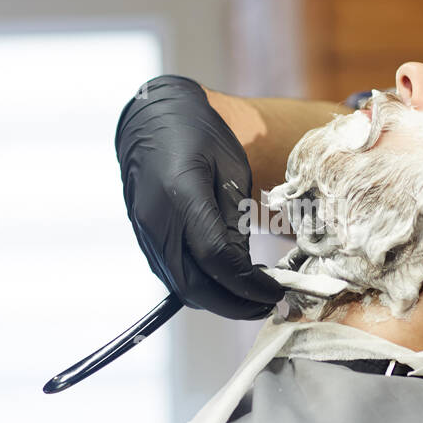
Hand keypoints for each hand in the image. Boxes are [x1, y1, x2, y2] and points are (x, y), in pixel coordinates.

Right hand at [115, 75, 285, 317]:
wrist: (151, 118)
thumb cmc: (198, 134)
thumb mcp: (231, 168)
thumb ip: (235, 219)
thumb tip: (244, 268)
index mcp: (182, 196)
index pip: (217, 260)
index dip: (250, 284)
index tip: (277, 291)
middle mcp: (157, 222)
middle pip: (194, 287)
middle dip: (234, 304)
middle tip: (267, 304)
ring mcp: (145, 234)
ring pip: (181, 288)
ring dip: (217, 301)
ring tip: (251, 296)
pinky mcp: (145, 239)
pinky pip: (172, 276)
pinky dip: (201, 287)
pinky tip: (225, 282)